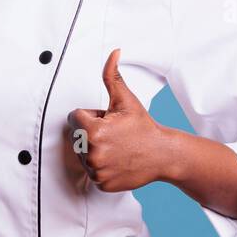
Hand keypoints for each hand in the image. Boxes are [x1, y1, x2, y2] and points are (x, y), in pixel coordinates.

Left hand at [68, 48, 173, 192]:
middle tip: (113, 134)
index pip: (74, 118)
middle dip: (91, 133)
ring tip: (116, 147)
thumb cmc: (143, 127)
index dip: (91, 116)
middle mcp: (92, 153)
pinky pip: (91, 171)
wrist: (163, 155)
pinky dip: (100, 166)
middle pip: (76, 137)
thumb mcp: (126, 100)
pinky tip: (116, 160)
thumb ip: (112, 76)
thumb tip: (113, 53)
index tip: (106, 120)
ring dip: (94, 149)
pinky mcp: (100, 183)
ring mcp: (96, 170)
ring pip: (82, 154)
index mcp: (93, 131)